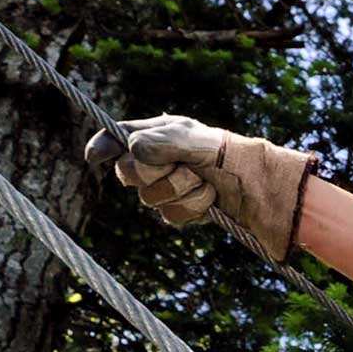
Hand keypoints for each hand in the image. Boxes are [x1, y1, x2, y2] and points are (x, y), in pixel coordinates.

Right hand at [85, 115, 317, 259]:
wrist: (258, 187)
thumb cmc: (228, 154)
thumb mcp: (194, 141)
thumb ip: (162, 142)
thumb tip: (131, 149)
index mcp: (156, 135)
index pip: (117, 139)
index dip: (103, 147)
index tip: (94, 157)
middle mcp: (156, 160)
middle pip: (129, 173)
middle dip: (158, 172)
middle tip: (185, 166)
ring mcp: (166, 187)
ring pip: (150, 198)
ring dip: (182, 190)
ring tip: (204, 182)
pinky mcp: (178, 211)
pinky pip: (170, 216)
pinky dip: (193, 207)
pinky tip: (209, 200)